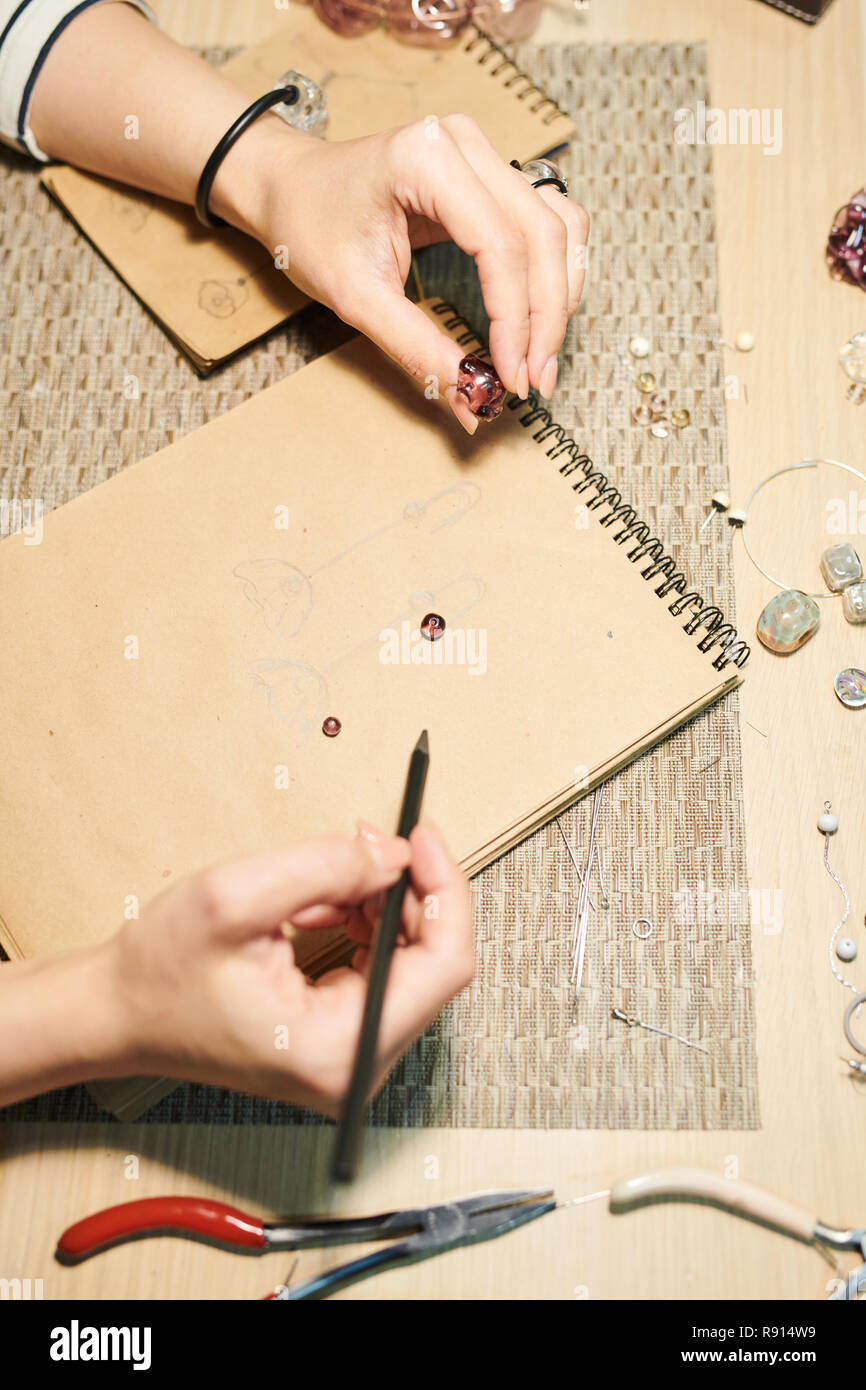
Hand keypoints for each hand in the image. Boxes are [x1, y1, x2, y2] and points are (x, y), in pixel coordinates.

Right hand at [105, 823, 472, 1114]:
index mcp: (337, 1048)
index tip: (421, 838)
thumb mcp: (237, 896)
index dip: (444, 891)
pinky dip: (363, 928)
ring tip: (325, 882)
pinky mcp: (339, 1044)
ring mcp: (349, 1061)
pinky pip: (382, 973)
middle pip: (431, 964)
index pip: (443, 966)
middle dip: (405, 892)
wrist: (118, 1014)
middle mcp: (354, 1069)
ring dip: (380, 908)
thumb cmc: (161, 971)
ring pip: (409, 964)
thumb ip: (327, 868)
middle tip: (367, 845)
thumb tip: (395, 853)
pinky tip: (323, 907)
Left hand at [229, 116, 589, 430]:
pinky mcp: (492, 175)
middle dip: (546, 318)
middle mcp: (465, 143)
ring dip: (560, 297)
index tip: (514, 378)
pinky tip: (541, 320)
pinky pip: (548, 221)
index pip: (500, 245)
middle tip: (534, 381)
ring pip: (559, 226)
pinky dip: (553, 274)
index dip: (516, 320)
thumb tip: (472, 402)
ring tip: (540, 359)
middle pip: (541, 235)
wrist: (291, 189)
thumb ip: (419, 350)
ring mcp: (484, 153)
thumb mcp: (357, 298)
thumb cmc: (311, 227)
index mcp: (425, 158)